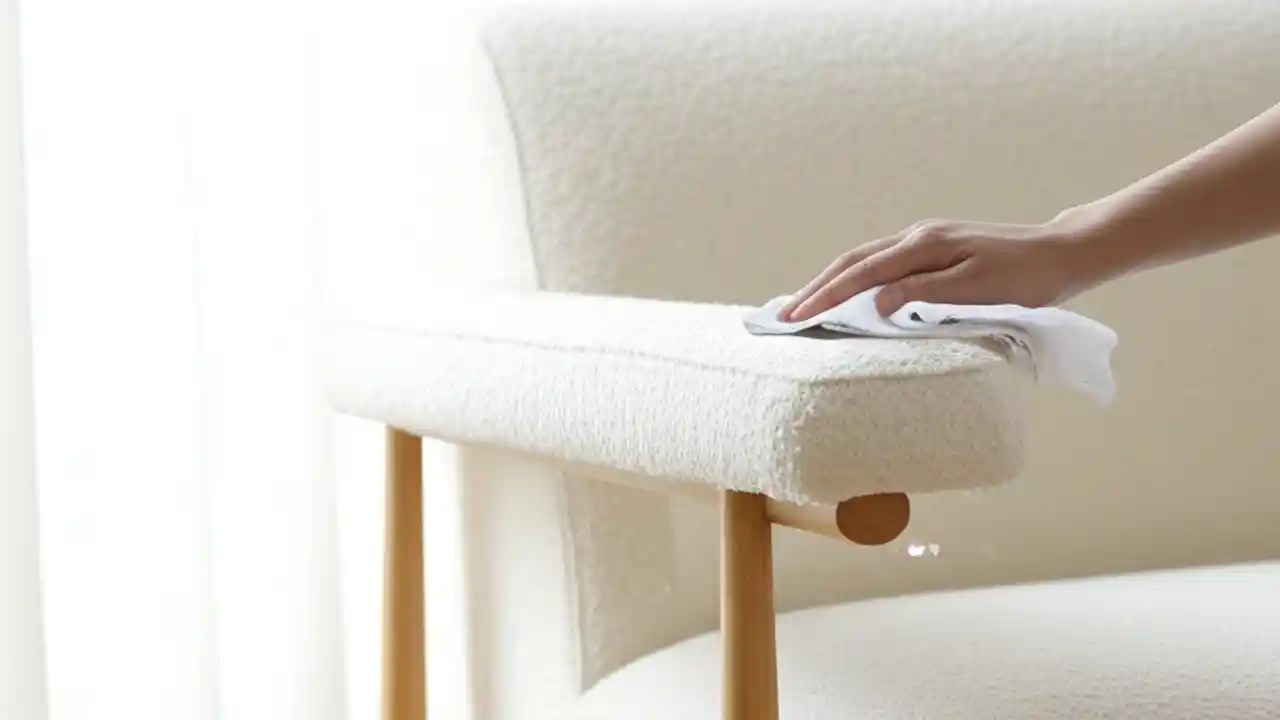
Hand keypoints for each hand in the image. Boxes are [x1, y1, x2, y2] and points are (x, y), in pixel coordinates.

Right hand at [779, 216, 1099, 320]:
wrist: (1062, 254)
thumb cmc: (1026, 279)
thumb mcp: (977, 290)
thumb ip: (924, 294)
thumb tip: (875, 302)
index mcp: (925, 246)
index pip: (861, 274)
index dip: (825, 298)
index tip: (795, 320)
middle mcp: (917, 237)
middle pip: (851, 261)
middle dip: (815, 288)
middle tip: (783, 317)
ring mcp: (924, 239)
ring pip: (862, 258)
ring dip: (829, 282)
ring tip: (803, 306)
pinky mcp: (933, 247)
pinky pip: (879, 261)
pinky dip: (852, 277)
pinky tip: (845, 292)